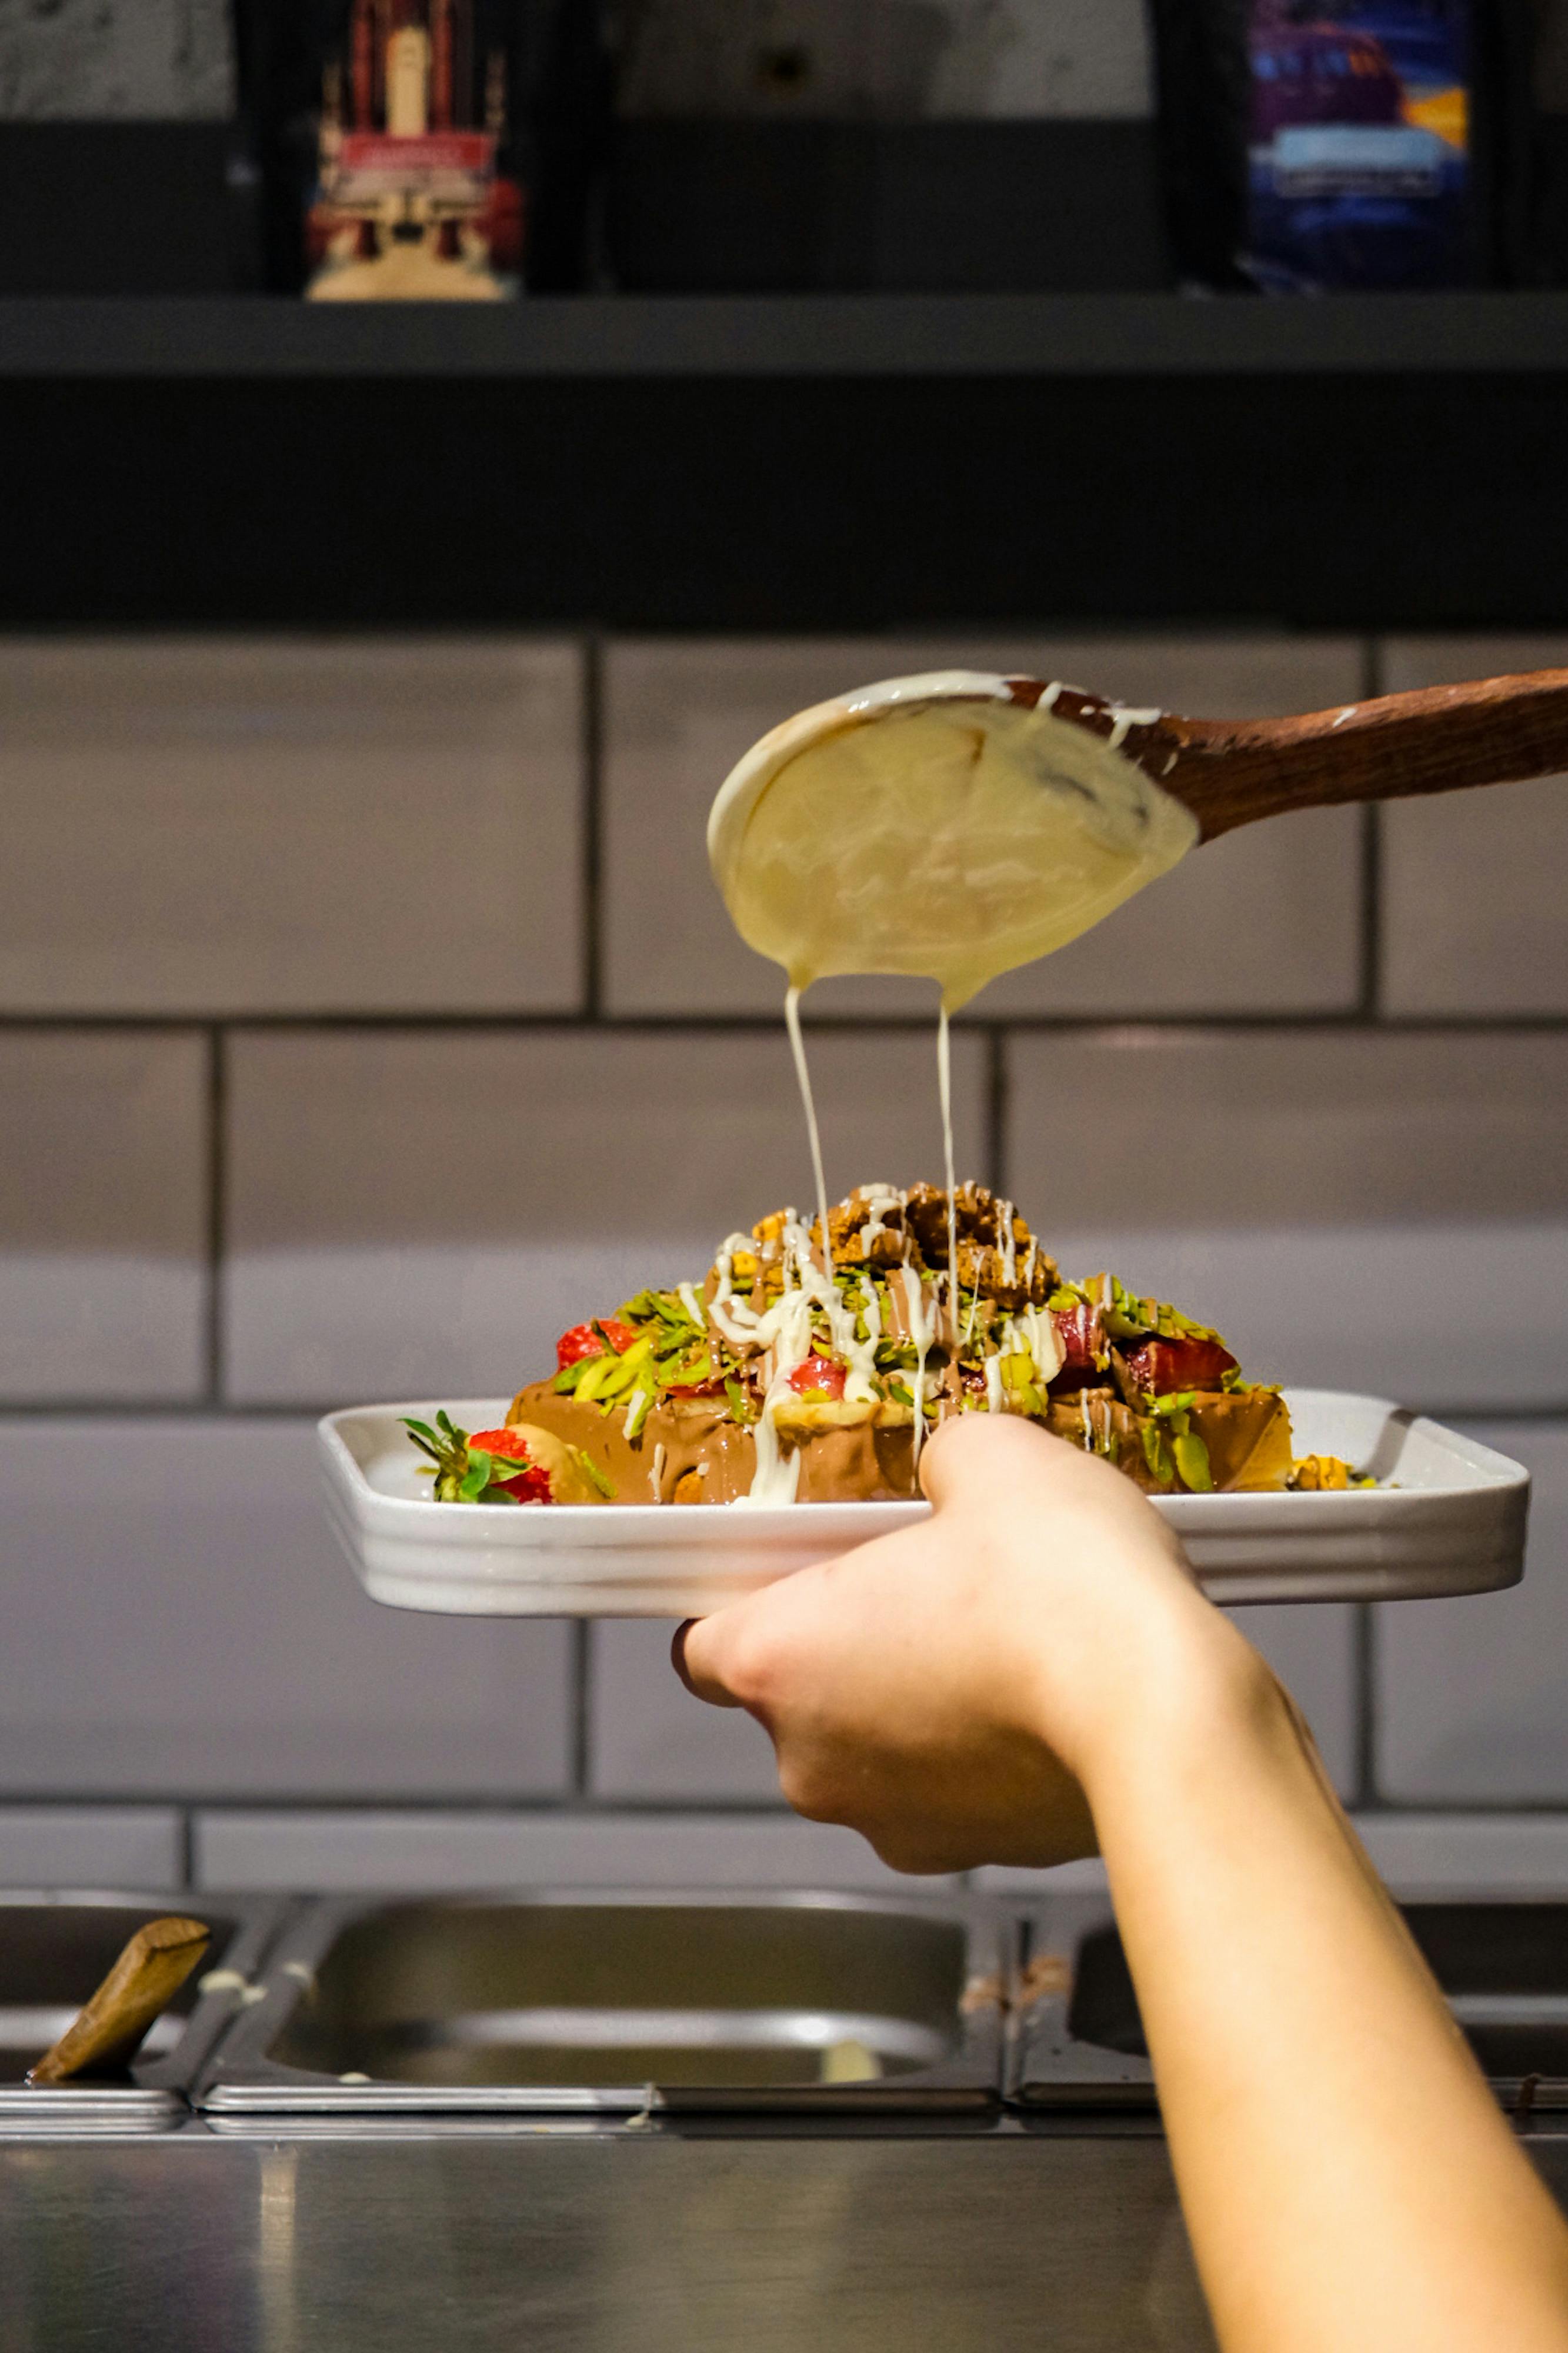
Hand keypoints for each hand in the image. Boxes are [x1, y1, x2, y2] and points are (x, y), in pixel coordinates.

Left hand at [674, 1413, 1251, 1873]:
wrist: (1167, 1715)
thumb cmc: (1061, 1590)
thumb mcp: (991, 1457)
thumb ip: (942, 1463)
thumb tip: (953, 1476)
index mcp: (776, 1659)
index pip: (703, 1644)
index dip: (752, 1599)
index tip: (806, 1568)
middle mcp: (810, 1760)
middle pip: (798, 1694)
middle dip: (855, 1642)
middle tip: (930, 1584)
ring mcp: (890, 1821)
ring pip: (879, 1746)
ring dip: (921, 1697)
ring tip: (1005, 1636)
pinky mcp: (973, 1856)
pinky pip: (952, 1789)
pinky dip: (982, 1749)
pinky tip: (1045, 1694)